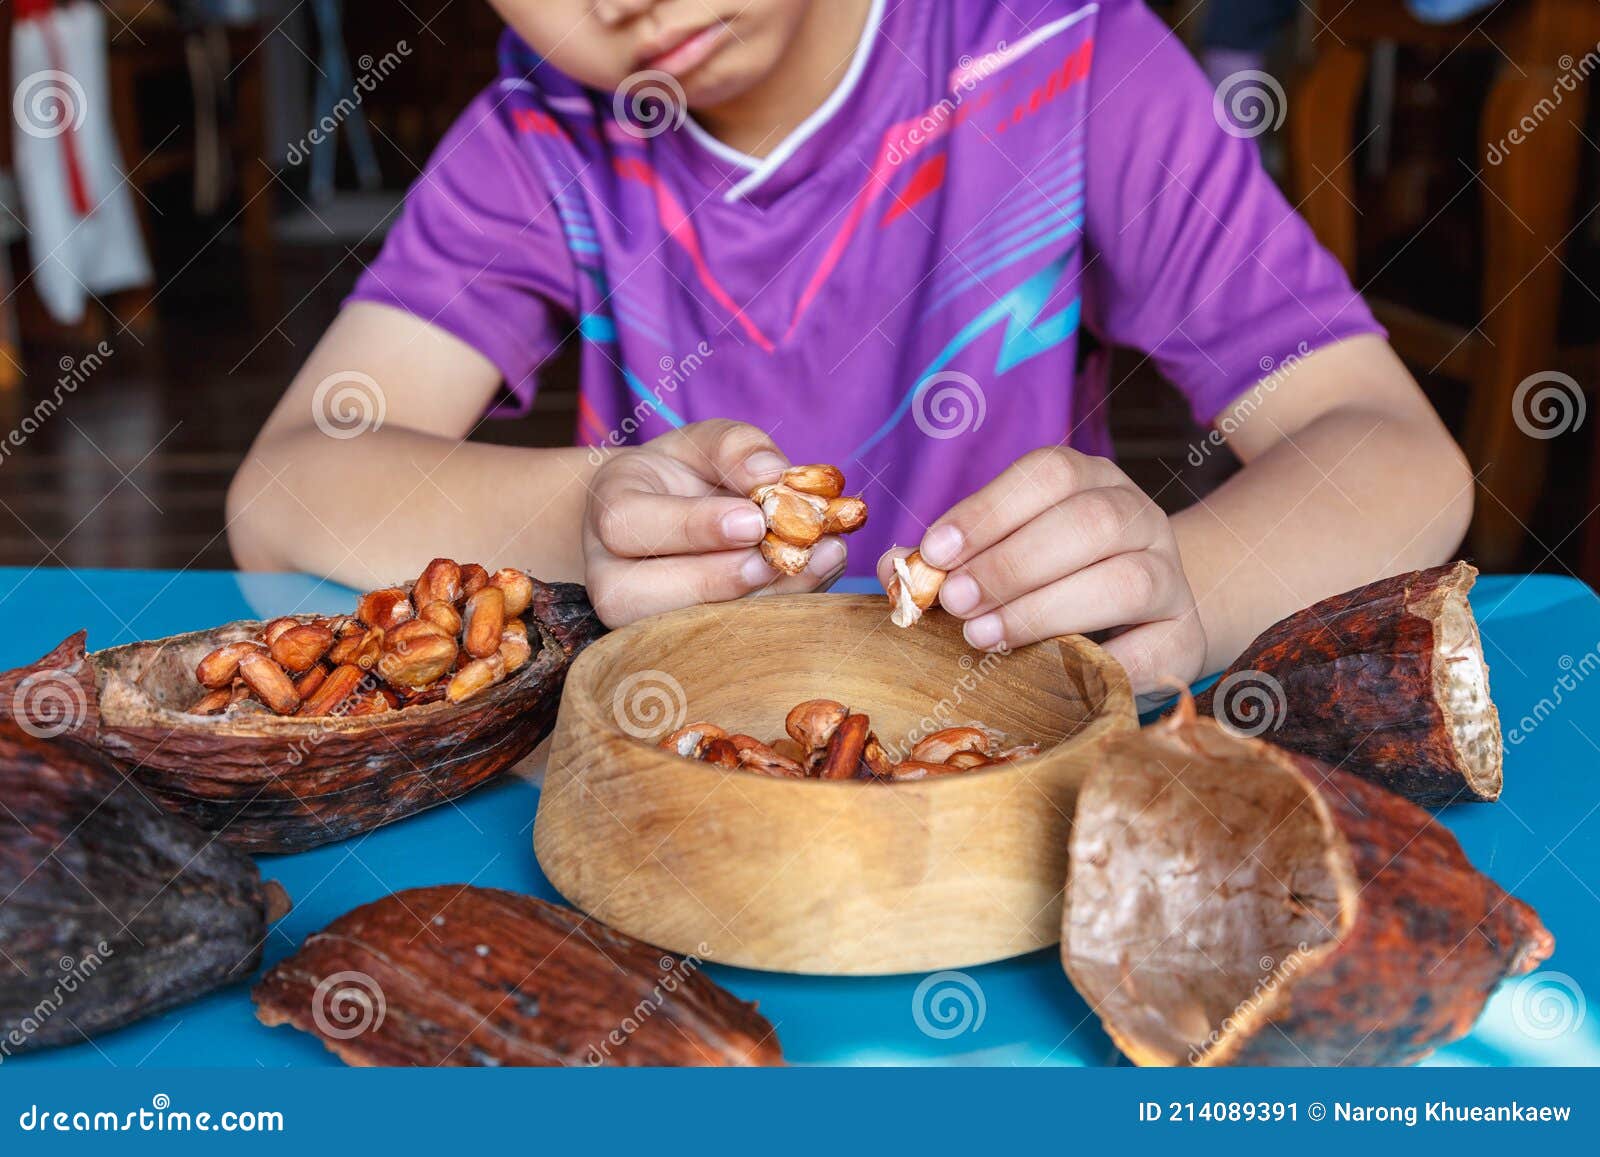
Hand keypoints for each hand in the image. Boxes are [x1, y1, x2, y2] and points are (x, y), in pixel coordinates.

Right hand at [583, 421, 848, 626]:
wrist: (675, 520)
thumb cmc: (690, 475)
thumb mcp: (708, 443)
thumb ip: (735, 448)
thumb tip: (770, 474)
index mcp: (608, 510)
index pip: (626, 524)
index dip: (692, 526)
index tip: (755, 519)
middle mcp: (608, 574)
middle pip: (639, 594)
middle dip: (720, 580)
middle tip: (786, 554)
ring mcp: (636, 622)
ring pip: (681, 629)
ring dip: (756, 601)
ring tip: (821, 559)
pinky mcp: (677, 649)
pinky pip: (720, 645)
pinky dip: (776, 612)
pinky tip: (819, 574)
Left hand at [878, 447, 1205, 696]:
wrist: (1143, 621)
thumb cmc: (1054, 582)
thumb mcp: (1004, 555)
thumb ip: (951, 558)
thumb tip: (895, 565)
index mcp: (1092, 482)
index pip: (1050, 474)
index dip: (990, 509)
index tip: (937, 551)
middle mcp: (1140, 517)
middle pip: (1090, 523)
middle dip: (1012, 564)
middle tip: (957, 601)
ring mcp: (1170, 575)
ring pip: (1126, 580)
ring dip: (1046, 609)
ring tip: (984, 637)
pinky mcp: (1184, 634)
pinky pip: (1152, 648)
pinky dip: (1100, 664)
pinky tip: (1053, 676)